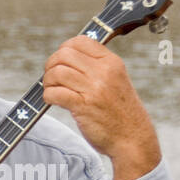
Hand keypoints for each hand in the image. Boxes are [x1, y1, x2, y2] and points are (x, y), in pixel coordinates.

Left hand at [42, 36, 161, 179]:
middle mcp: (104, 72)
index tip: (61, 63)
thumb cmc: (120, 112)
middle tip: (52, 79)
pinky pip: (54, 93)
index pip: (80, 41)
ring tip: (53, 91)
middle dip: (50, 66)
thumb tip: (67, 57)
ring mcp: (94, 89)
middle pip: (63, 54)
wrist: (132, 138)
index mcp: (112, 62)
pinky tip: (53, 101)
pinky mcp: (83, 106)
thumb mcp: (115, 81)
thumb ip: (96, 68)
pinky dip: (48, 97)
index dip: (63, 50)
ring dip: (47, 83)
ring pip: (56, 73)